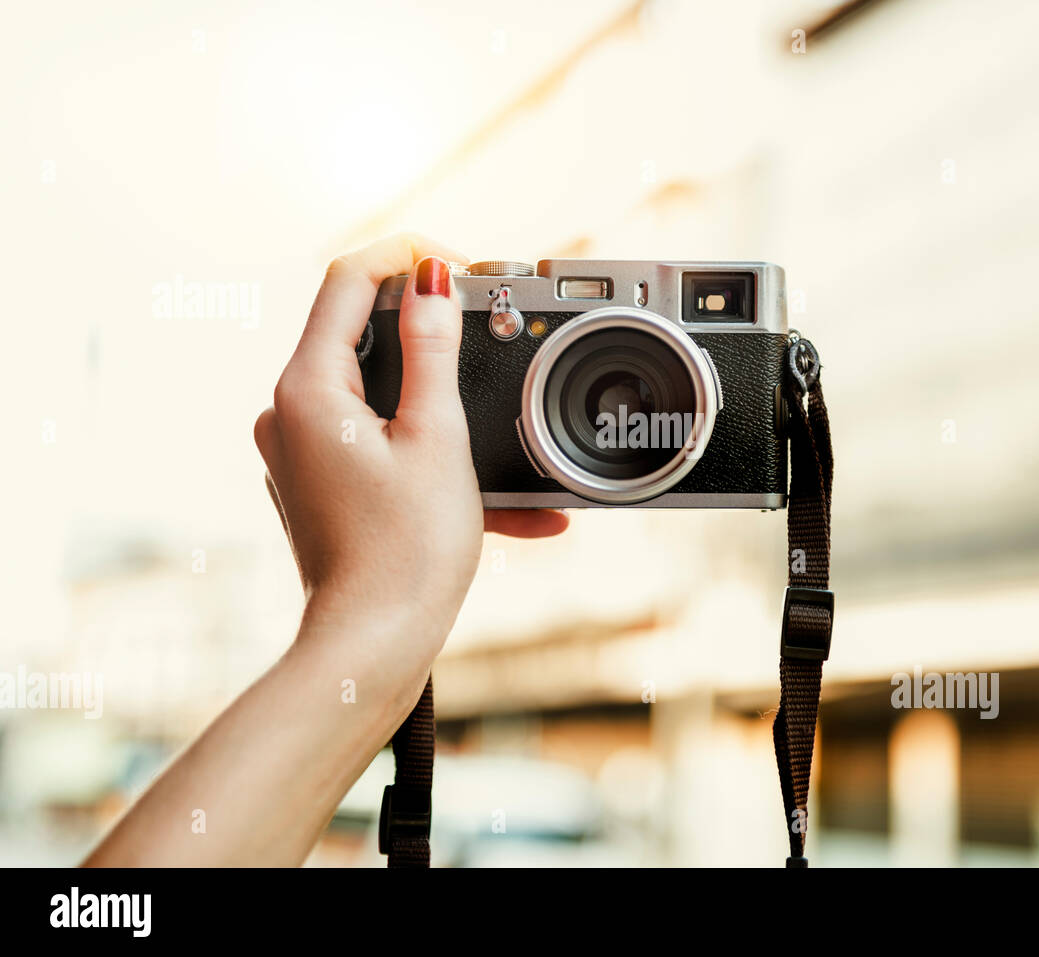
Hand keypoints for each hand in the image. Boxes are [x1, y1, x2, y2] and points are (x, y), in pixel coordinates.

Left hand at [254, 234, 566, 701]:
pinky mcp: (321, 485)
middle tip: (489, 330)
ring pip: (378, 394)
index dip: (407, 255)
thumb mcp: (438, 436)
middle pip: (360, 332)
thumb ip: (434, 350)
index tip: (460, 265)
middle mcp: (290, 414)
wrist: (374, 648)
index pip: (347, 279)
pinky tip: (502, 497)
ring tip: (504, 426)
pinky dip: (431, 450)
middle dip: (431, 329)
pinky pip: (379, 443)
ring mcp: (301, 452)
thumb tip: (431, 283)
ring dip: (443, 401)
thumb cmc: (407, 554)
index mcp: (308, 390)